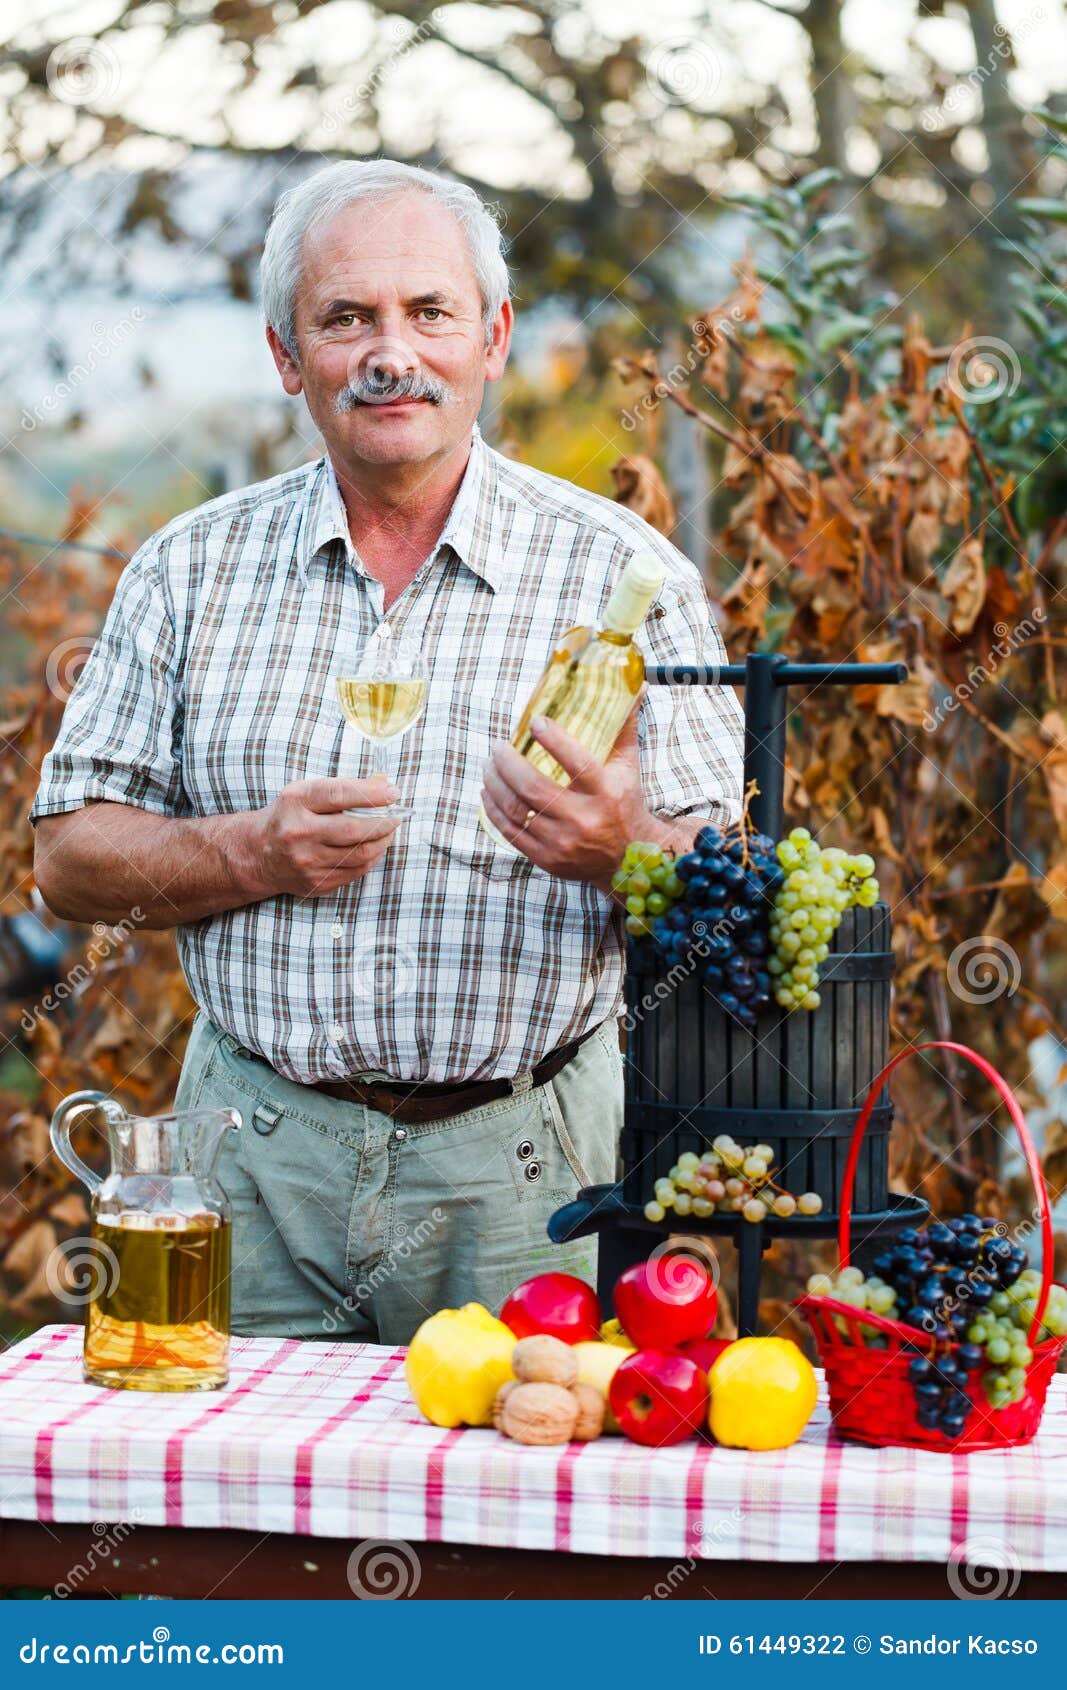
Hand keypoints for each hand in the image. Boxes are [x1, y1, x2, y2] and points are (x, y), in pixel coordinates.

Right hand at [242, 775, 402, 898]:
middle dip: (384, 822)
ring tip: (387, 831)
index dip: (371, 793)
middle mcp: (298, 833)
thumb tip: (383, 788)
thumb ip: (339, 789)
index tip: (393, 792)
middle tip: (396, 816)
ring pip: (360, 853)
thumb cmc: (290, 816)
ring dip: (382, 841)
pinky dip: (371, 858)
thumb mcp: (304, 793)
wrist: (259, 853)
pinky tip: (373, 847)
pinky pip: (356, 871)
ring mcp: (306, 862)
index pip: (339, 795)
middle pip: (354, 829)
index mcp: (296, 802)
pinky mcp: (315, 882)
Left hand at [479, 694, 672, 892]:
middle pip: (534, 787)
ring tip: (488, 766)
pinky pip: (511, 833)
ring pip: (517, 810)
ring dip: (495, 784)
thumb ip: (623, 727)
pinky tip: (488, 793)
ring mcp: (564, 842)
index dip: (553, 740)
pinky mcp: (548, 859)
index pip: (577, 762)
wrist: (627, 860)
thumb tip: (633, 685)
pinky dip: (494, 810)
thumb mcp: (628, 767)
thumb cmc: (624, 803)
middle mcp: (585, 819)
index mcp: (606, 792)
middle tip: (497, 746)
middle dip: (507, 763)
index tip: (534, 722)